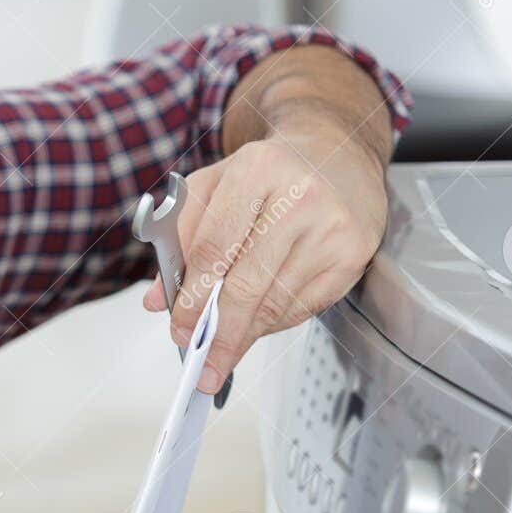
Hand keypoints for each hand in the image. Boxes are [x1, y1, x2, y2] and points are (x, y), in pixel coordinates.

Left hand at [142, 135, 388, 392]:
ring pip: (276, 302)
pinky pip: (304, 306)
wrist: (335, 152)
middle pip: (247, 284)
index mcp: (255, 170)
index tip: (178, 328)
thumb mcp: (212, 189)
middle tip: (199, 360)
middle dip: (218, 332)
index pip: (212, 250)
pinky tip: (255, 330)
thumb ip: (179, 240)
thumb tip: (157, 300)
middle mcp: (300, 196)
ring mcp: (332, 226)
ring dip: (244, 336)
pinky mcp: (354, 251)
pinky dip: (273, 324)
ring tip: (221, 356)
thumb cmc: (267, 173)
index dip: (191, 298)